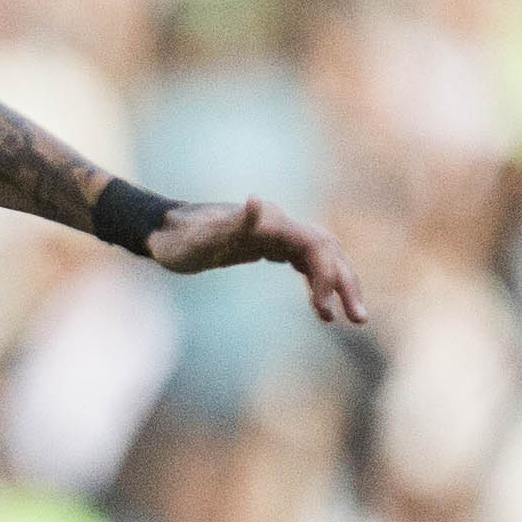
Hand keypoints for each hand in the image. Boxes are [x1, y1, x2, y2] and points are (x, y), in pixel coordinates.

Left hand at [151, 195, 365, 325]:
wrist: (164, 232)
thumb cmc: (182, 239)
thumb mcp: (206, 237)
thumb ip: (236, 221)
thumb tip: (257, 201)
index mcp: (273, 223)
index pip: (317, 248)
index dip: (327, 277)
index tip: (324, 312)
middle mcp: (281, 225)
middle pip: (328, 252)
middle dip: (345, 283)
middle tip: (358, 319)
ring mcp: (276, 235)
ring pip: (321, 258)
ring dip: (337, 285)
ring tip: (346, 318)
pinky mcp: (269, 246)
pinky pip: (304, 262)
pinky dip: (317, 281)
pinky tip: (320, 303)